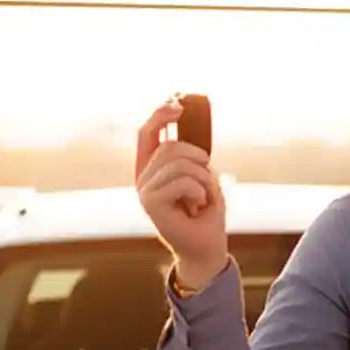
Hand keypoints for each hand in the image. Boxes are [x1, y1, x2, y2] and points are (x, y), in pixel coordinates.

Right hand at [135, 98, 228, 286]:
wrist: (205, 246)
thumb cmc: (206, 211)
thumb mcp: (203, 175)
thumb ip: (192, 154)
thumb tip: (185, 121)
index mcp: (152, 168)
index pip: (148, 132)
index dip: (160, 114)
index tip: (179, 104)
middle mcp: (143, 177)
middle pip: (170, 145)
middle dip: (199, 159)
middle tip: (207, 183)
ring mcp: (144, 189)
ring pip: (180, 163)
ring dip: (204, 179)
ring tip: (203, 198)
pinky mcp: (150, 202)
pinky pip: (184, 181)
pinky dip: (201, 191)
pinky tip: (198, 207)